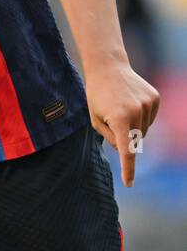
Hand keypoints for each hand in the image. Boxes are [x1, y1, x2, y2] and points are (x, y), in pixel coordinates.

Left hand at [87, 62, 159, 185]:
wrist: (108, 67)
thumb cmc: (97, 95)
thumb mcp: (95, 119)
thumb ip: (110, 138)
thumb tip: (127, 149)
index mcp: (118, 119)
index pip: (126, 150)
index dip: (127, 168)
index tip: (128, 183)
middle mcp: (136, 113)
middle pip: (135, 140)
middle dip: (125, 136)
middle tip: (112, 117)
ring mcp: (148, 105)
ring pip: (144, 130)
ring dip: (133, 126)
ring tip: (121, 107)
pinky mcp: (155, 99)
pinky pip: (150, 118)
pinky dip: (141, 116)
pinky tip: (130, 101)